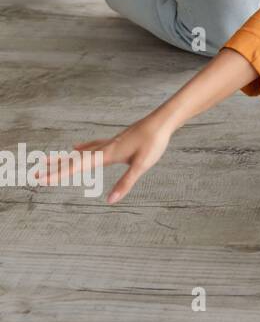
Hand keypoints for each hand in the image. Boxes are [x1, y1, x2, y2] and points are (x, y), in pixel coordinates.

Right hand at [35, 112, 174, 203]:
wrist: (162, 121)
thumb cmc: (154, 142)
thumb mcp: (142, 165)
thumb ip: (126, 183)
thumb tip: (110, 201)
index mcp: (107, 154)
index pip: (78, 167)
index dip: (58, 174)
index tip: (41, 180)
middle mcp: (104, 147)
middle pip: (74, 159)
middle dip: (55, 168)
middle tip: (35, 174)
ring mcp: (109, 142)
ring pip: (81, 152)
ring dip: (64, 158)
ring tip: (47, 160)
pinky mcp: (116, 140)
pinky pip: (93, 145)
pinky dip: (82, 148)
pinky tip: (77, 147)